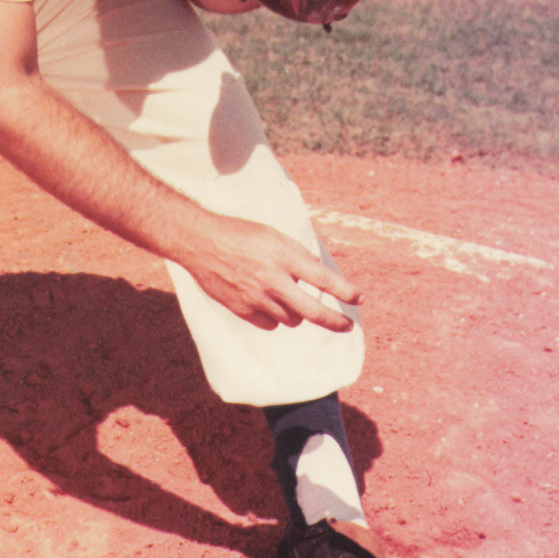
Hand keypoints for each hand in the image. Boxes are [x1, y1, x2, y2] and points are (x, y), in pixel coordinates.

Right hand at [182, 213, 362, 331]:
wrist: (199, 241)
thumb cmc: (237, 232)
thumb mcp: (272, 233)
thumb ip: (296, 252)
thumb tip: (316, 268)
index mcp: (283, 257)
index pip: (323, 279)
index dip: (345, 291)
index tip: (359, 298)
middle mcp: (273, 280)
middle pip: (313, 311)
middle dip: (335, 322)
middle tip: (346, 326)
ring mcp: (257, 297)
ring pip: (291, 320)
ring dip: (296, 313)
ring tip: (287, 298)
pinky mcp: (242, 309)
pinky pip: (269, 324)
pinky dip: (273, 317)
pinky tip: (267, 303)